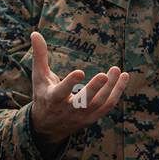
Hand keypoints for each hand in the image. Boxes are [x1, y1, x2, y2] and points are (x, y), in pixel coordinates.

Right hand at [28, 31, 128, 147]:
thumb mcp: (39, 77)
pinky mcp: (92, 118)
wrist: (47, 126)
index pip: (61, 92)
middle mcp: (68, 110)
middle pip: (83, 102)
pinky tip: (123, 77)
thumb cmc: (43, 95)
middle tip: (104, 74)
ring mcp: (82, 116)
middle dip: (94, 88)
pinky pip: (108, 106)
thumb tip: (35, 33)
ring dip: (111, 87)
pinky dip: (117, 92)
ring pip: (99, 103)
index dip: (70, 83)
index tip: (80, 72)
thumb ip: (40, 56)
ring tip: (117, 70)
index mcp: (53, 99)